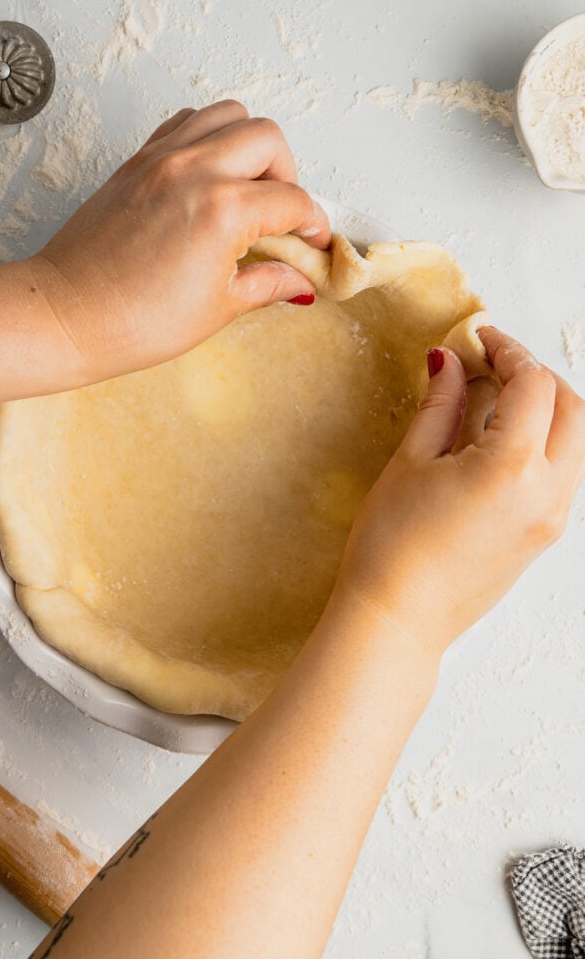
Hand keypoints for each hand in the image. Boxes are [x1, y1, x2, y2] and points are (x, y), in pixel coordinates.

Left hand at [32, 99, 329, 382]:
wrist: (67, 315)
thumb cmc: (133, 321)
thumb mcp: (217, 309)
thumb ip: (267, 283)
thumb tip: (298, 282)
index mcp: (223, 211)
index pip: (291, 201)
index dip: (313, 225)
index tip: (313, 243)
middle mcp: (195, 170)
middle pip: (268, 139)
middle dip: (287, 174)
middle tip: (281, 213)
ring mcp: (162, 158)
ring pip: (228, 115)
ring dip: (249, 145)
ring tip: (247, 187)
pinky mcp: (137, 160)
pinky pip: (186, 122)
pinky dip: (209, 137)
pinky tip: (210, 176)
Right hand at [331, 327, 584, 659]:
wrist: (397, 619)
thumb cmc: (392, 546)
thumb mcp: (411, 462)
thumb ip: (440, 404)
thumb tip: (450, 362)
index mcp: (513, 468)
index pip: (534, 385)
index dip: (508, 351)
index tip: (480, 340)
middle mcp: (548, 493)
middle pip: (573, 408)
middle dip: (538, 376)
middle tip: (494, 365)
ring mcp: (552, 518)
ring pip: (577, 442)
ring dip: (548, 410)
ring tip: (496, 403)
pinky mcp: (544, 536)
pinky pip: (564, 474)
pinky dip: (545, 444)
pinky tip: (499, 443)